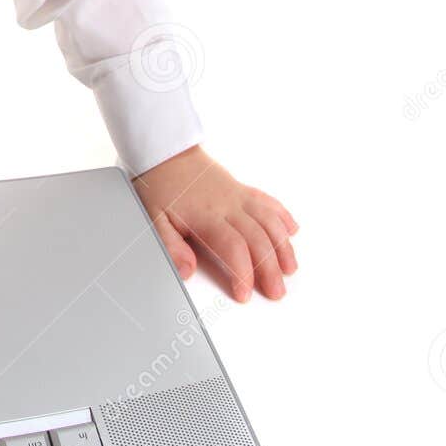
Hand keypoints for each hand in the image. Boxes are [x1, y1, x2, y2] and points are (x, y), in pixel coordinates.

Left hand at [130, 144, 298, 302]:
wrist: (164, 152)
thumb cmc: (158, 186)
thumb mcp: (154, 219)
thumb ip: (171, 247)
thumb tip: (187, 271)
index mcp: (207, 216)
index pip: (234, 248)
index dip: (243, 273)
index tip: (244, 294)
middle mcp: (228, 206)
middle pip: (258, 239)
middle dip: (270, 269)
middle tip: (276, 292)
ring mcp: (238, 196)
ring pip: (270, 222)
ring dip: (283, 246)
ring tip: (289, 269)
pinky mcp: (242, 189)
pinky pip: (268, 202)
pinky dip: (282, 217)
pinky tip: (291, 230)